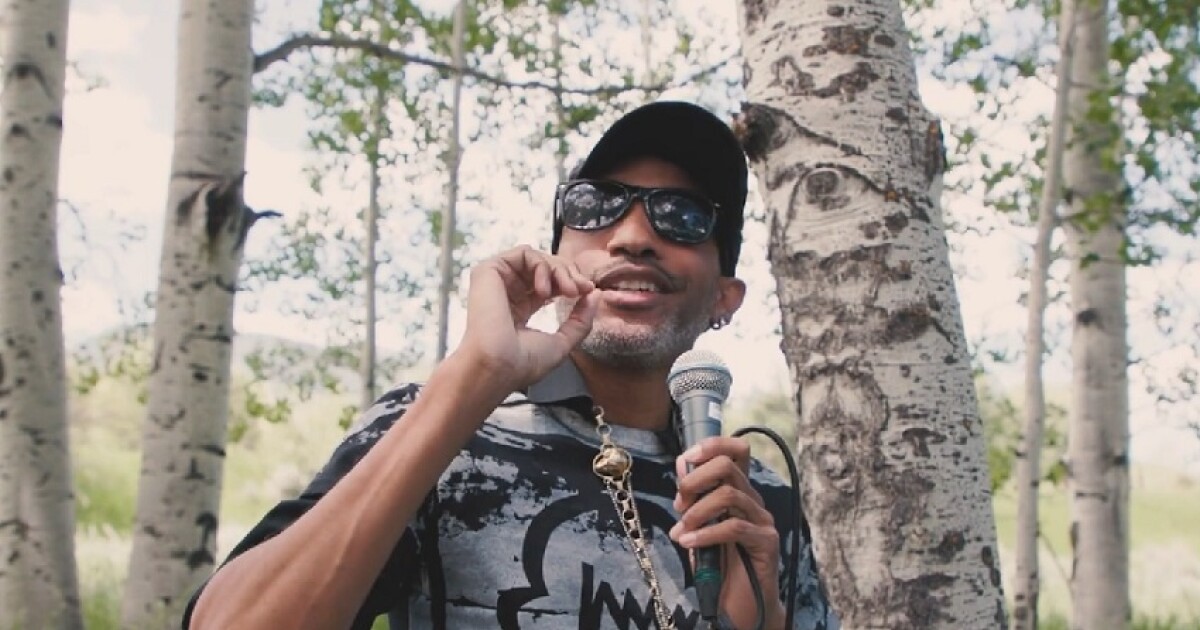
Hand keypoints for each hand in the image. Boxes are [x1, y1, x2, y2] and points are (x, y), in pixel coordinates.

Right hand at [457, 245, 598, 391]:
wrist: (497, 367)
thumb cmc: (522, 364)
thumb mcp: (562, 342)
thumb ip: (580, 320)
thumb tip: (594, 293)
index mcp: (519, 309)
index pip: (549, 284)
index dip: (571, 282)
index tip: (588, 291)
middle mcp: (507, 292)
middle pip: (545, 268)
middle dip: (569, 273)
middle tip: (582, 288)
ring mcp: (497, 281)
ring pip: (537, 258)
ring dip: (559, 269)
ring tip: (568, 290)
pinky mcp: (488, 271)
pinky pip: (523, 253)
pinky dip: (542, 265)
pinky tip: (545, 289)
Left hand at [670, 437, 785, 629]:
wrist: (740, 604)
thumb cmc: (718, 565)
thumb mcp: (698, 526)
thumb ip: (692, 500)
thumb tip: (682, 468)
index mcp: (739, 491)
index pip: (737, 450)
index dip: (712, 445)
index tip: (685, 460)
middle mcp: (754, 501)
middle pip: (728, 465)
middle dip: (695, 479)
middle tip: (679, 503)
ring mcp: (763, 521)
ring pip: (730, 495)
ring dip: (698, 510)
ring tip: (682, 529)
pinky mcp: (766, 543)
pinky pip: (734, 528)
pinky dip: (705, 534)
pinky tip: (688, 543)